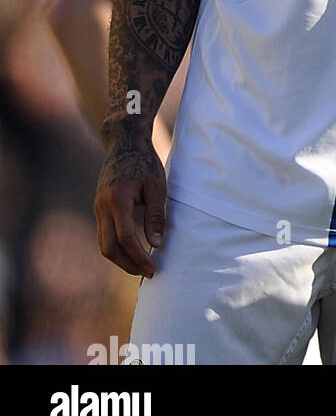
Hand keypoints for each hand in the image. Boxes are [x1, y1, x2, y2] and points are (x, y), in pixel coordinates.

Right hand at [94, 133, 167, 276]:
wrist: (124, 143)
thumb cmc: (145, 162)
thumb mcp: (157, 186)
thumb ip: (156, 215)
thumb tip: (156, 245)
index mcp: (117, 199)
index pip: (125, 238)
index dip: (138, 256)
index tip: (152, 268)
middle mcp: (102, 206)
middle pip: (109, 247)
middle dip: (127, 264)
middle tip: (147, 273)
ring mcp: (98, 208)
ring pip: (103, 244)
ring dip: (121, 258)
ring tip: (141, 266)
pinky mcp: (99, 208)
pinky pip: (105, 234)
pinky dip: (117, 247)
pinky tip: (132, 251)